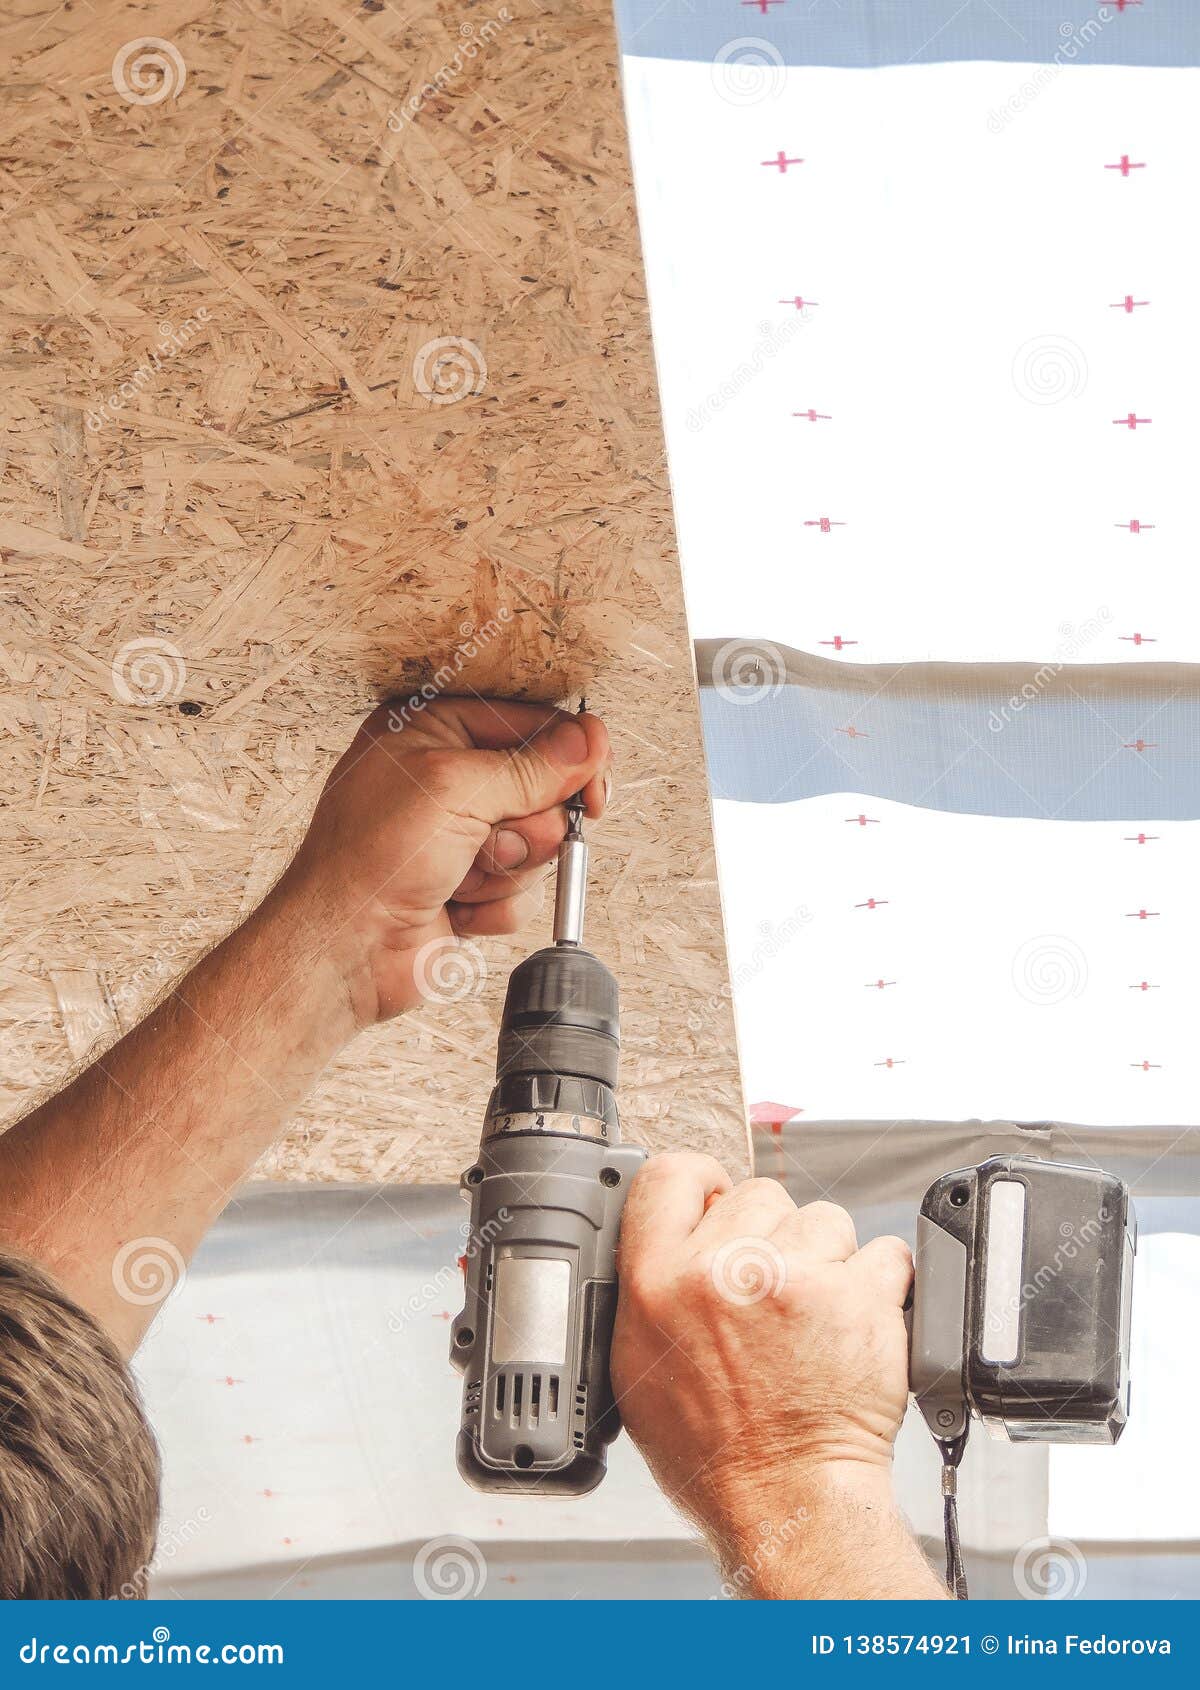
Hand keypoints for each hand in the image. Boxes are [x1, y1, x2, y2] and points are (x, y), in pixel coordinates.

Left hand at [275, 697, 610, 1023]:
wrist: (344, 949)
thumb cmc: (368, 858)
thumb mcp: (453, 789)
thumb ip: (530, 767)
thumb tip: (588, 743)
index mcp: (433, 729)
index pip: (530, 723)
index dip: (570, 755)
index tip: (594, 788)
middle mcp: (449, 777)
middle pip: (546, 788)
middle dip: (525, 825)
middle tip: (496, 838)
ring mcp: (463, 834)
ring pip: (540, 844)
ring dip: (504, 868)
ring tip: (456, 875)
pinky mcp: (473, 884)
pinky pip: (523, 890)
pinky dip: (493, 904)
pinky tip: (452, 905)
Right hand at [611, 1154, 915, 1576]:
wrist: (787, 1501)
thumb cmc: (714, 1453)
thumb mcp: (638, 1366)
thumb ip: (651, 1288)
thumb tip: (671, 1236)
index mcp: (657, 1282)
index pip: (671, 1174)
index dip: (702, 1180)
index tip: (718, 1198)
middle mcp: (721, 1271)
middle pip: (759, 1192)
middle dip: (772, 1233)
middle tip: (772, 1292)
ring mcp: (793, 1279)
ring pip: (825, 1218)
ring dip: (827, 1257)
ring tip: (814, 1317)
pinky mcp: (858, 1298)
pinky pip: (883, 1253)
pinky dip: (880, 1285)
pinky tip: (854, 1324)